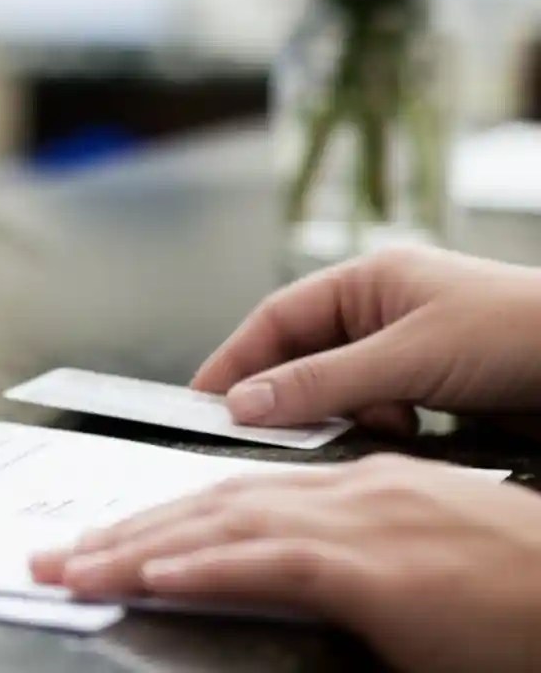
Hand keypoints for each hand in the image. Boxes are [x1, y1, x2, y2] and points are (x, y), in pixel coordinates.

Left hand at [30, 454, 540, 672]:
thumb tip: (280, 578)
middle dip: (125, 529)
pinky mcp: (379, 569)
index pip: (231, 495)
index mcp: (354, 489)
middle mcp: (347, 492)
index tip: (104, 539)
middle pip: (210, 503)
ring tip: (77, 569)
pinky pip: (278, 563)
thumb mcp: (413, 564)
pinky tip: (159, 577)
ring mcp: (363, 523)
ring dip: (141, 548)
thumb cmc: (515, 589)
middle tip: (55, 556)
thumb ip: (343, 560)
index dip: (159, 516)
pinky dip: (212, 566)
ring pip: (225, 526)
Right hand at [191, 245, 540, 434]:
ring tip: (368, 424)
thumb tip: (246, 402)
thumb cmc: (520, 332)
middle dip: (289, 394)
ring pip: (339, 389)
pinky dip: (375, 427)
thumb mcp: (409, 357)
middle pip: (303, 356)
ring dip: (341, 415)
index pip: (278, 318)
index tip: (203, 401)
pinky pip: (375, 410)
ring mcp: (407, 350)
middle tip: (261, 431)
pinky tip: (401, 432)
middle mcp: (382, 311)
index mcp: (369, 280)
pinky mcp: (431, 388)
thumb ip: (322, 382)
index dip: (236, 360)